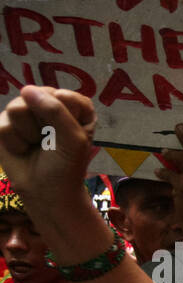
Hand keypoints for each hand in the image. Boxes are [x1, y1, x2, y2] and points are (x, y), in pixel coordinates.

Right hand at [0, 86, 96, 215]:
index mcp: (74, 106)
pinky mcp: (5, 124)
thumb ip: (56, 111)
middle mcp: (49, 103)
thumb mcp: (73, 139)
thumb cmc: (66, 166)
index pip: (63, 96)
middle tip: (50, 142)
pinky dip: (14, 142)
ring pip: (16, 108)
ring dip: (28, 134)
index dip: (64, 119)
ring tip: (36, 145)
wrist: (46, 192)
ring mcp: (25, 112)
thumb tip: (26, 90)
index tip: (68, 137)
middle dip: (43, 125)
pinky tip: (23, 149)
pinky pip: (3, 124)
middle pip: (37, 97)